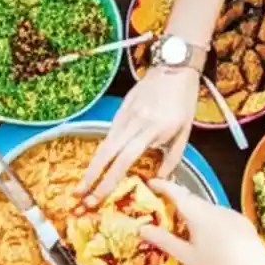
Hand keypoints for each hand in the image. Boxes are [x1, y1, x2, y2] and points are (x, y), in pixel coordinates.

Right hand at [77, 66, 198, 199]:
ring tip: (82, 183)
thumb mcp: (185, 132)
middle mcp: (134, 123)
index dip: (109, 181)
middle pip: (107, 154)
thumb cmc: (183, 101)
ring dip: (92, 166)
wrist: (174, 67)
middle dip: (91, 176)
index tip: (98, 197)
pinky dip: (102, 151)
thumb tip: (160, 180)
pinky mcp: (120, 109)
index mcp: (152, 131)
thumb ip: (172, 158)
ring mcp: (125, 115)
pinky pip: (109, 133)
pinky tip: (96, 164)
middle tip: (79, 195)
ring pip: (104, 143)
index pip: (125, 160)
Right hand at [138, 178, 264, 264]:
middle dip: (175, 198)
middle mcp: (212, 207)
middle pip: (190, 197)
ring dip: (192, 210)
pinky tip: (209, 237)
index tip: (150, 182)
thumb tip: (142, 228)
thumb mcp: (187, 256)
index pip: (175, 192)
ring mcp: (228, 212)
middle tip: (161, 205)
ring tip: (183, 225)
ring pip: (205, 207)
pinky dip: (208, 219)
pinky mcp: (240, 220)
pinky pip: (218, 214)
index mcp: (197, 213)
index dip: (161, 185)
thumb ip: (164, 241)